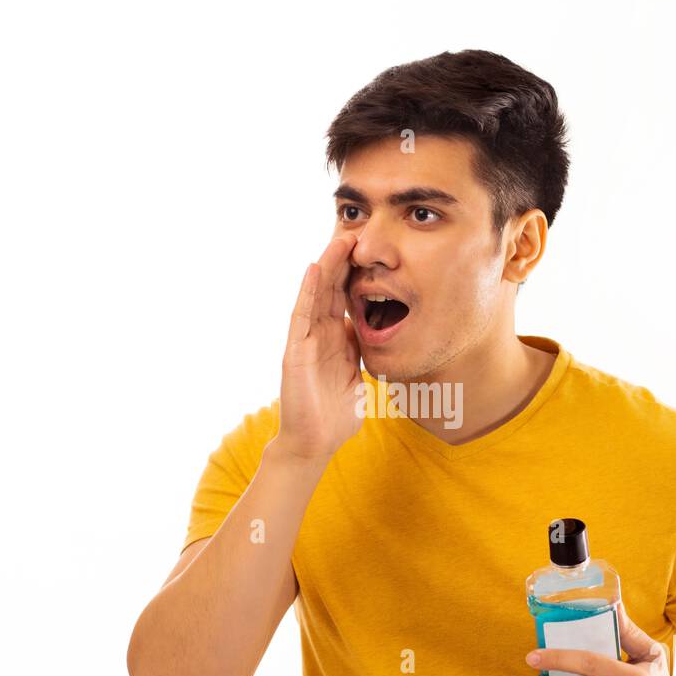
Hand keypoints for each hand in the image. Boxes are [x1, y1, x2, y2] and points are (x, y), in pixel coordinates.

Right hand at [274, 231, 361, 462]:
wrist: (316, 443)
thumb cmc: (336, 416)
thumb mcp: (359, 378)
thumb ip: (364, 356)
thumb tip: (380, 340)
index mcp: (337, 340)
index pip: (346, 299)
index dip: (357, 275)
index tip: (372, 251)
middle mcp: (320, 335)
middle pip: (332, 289)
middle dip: (344, 261)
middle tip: (358, 232)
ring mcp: (306, 340)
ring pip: (317, 294)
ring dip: (328, 266)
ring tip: (340, 239)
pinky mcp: (295, 350)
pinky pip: (302, 315)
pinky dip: (309, 291)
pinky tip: (315, 269)